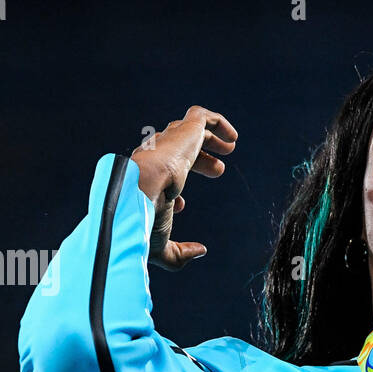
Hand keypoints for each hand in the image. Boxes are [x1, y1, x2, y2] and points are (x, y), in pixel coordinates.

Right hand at [130, 106, 237, 270]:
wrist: (139, 193)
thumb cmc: (144, 222)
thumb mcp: (161, 248)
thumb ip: (179, 254)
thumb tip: (200, 252)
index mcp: (146, 180)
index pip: (158, 179)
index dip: (173, 191)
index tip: (179, 205)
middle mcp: (155, 158)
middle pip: (176, 151)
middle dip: (198, 159)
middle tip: (219, 171)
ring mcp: (169, 143)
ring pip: (189, 131)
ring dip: (209, 138)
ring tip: (230, 147)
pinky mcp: (184, 132)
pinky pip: (202, 117)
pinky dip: (218, 123)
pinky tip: (233, 138)